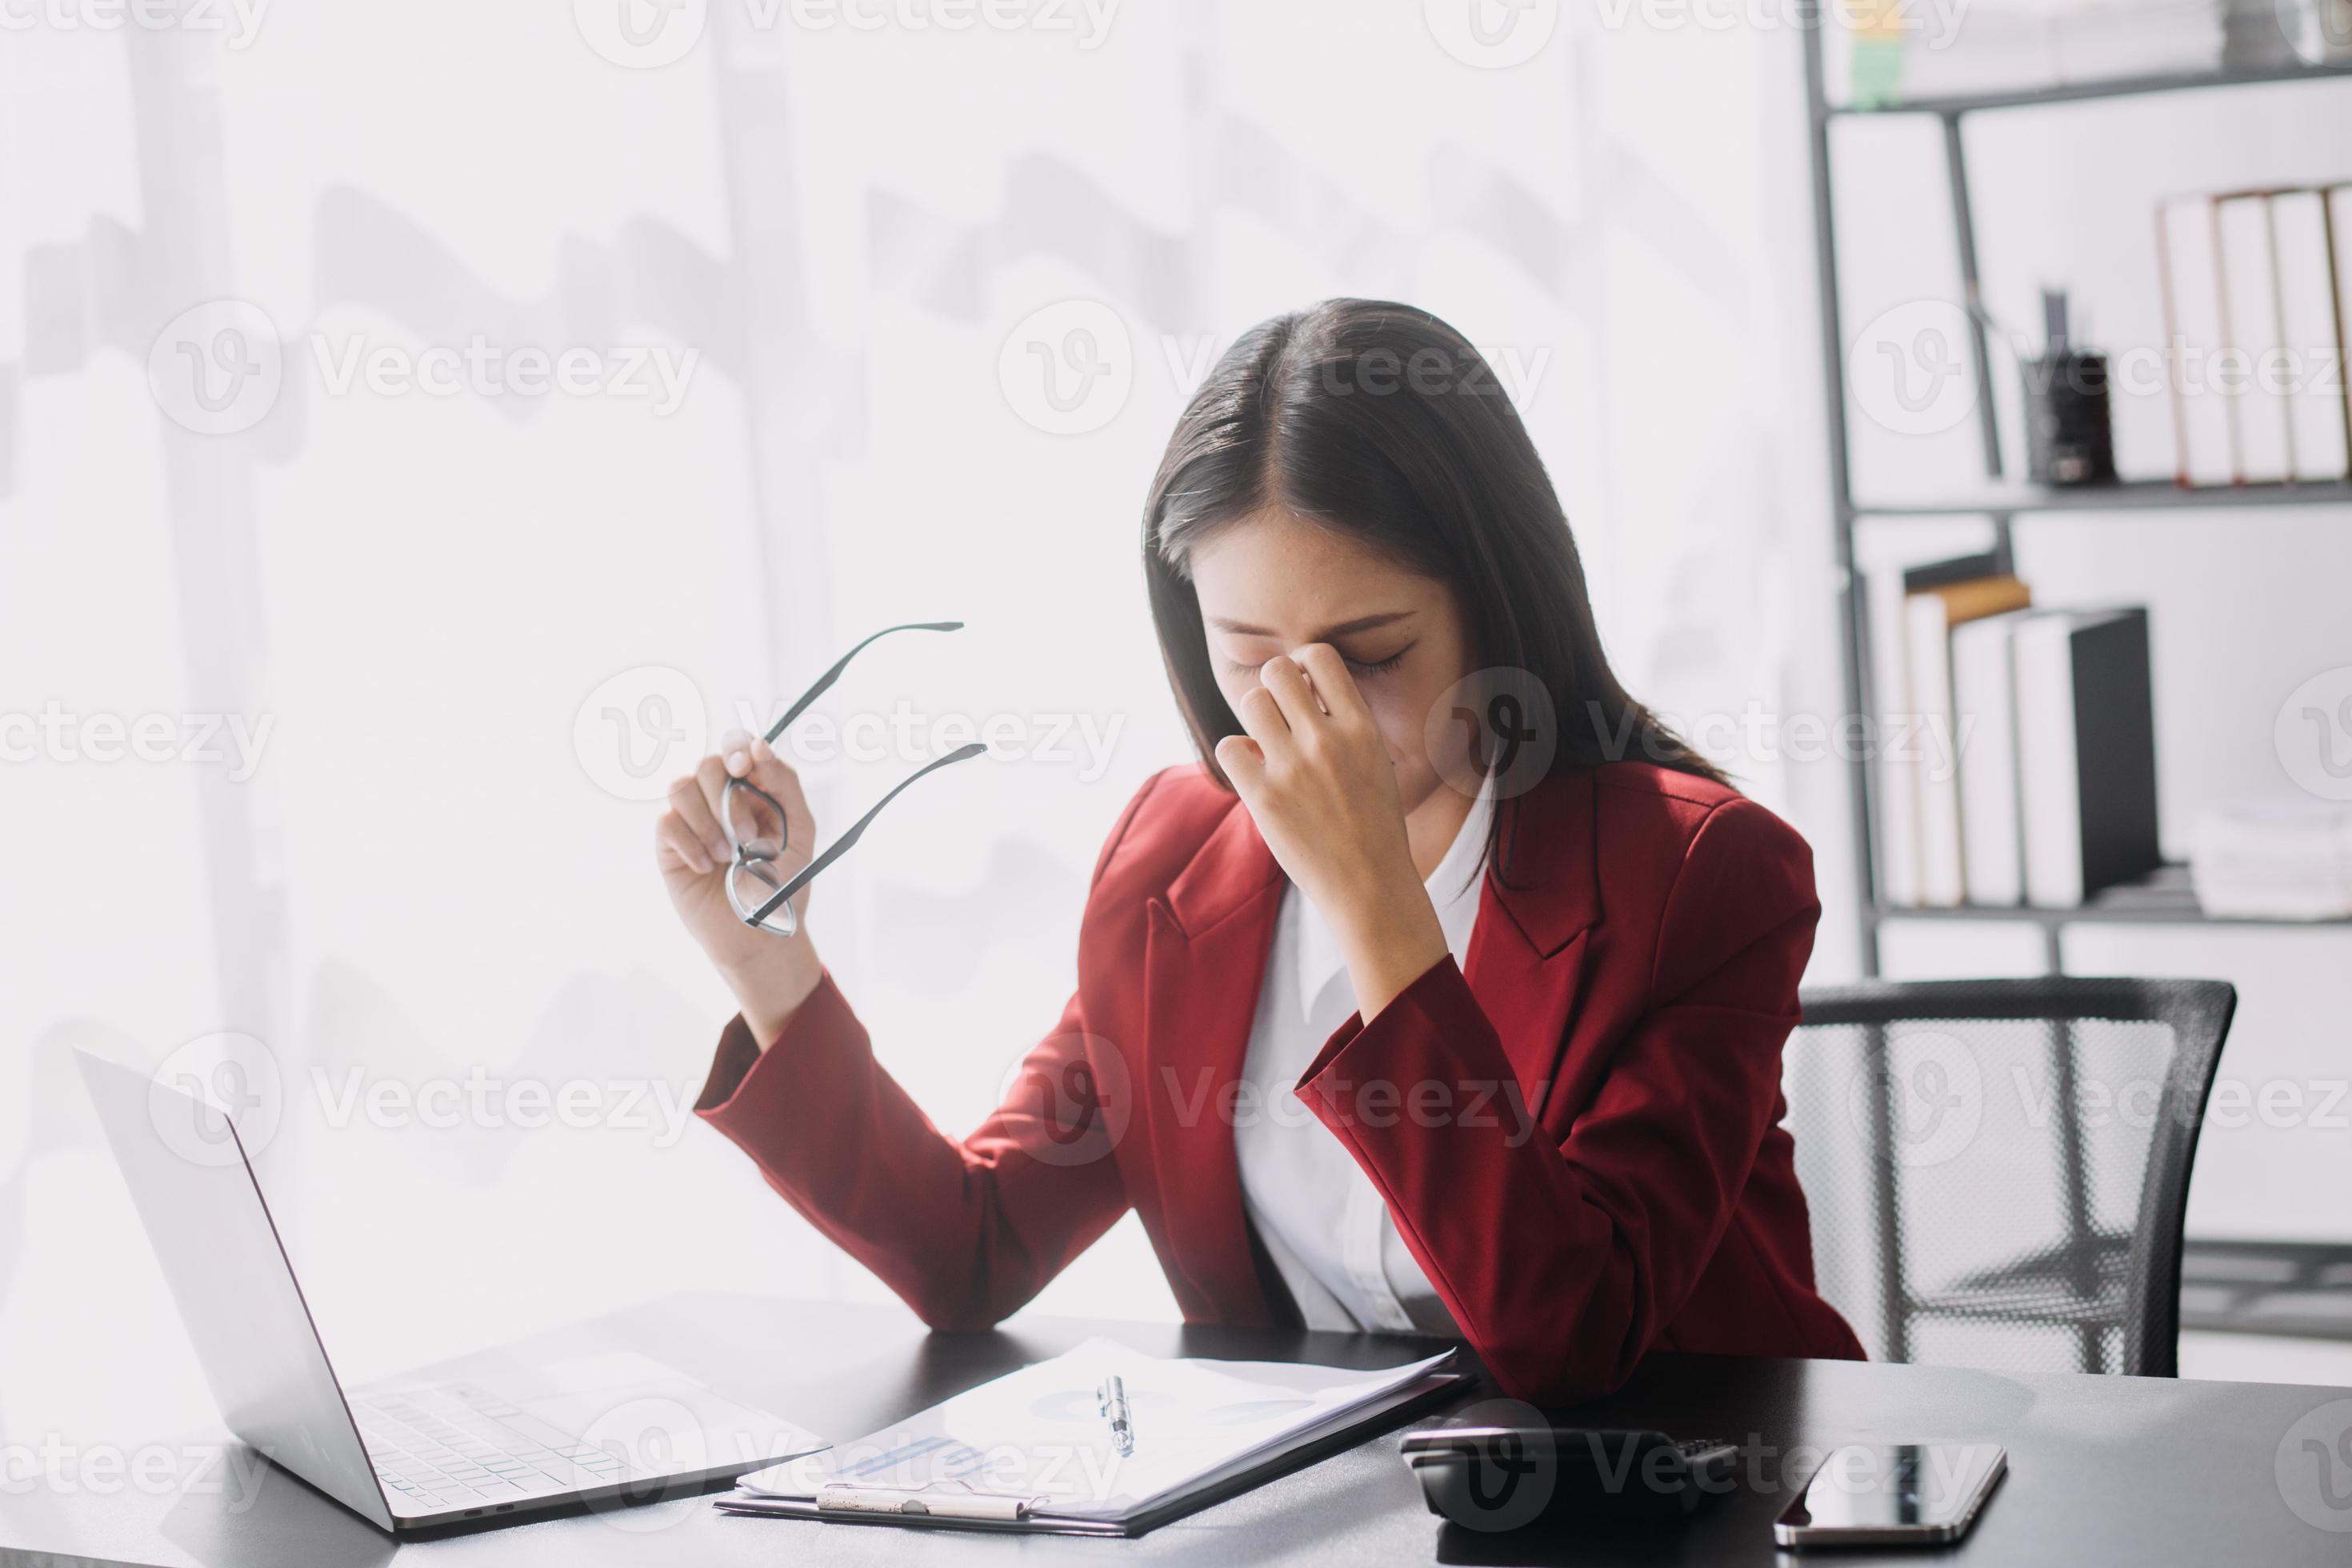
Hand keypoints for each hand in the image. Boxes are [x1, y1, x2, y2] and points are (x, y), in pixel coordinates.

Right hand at [656, 731, 823, 1045]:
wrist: (760, 935)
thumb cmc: (784, 884)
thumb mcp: (799, 831)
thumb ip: (785, 784)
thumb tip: (758, 745)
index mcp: (754, 790)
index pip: (737, 748)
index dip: (737, 749)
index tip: (745, 767)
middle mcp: (720, 800)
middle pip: (708, 764)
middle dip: (728, 799)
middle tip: (747, 838)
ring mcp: (693, 821)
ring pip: (681, 786)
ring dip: (708, 822)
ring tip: (728, 856)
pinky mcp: (670, 846)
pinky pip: (666, 822)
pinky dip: (691, 844)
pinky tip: (707, 867)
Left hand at [1214, 646, 1448, 1020]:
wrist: (1370, 885)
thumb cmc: (1373, 825)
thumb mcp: (1377, 762)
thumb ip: (1344, 724)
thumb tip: (1303, 690)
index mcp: (1361, 727)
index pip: (1320, 656)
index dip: (1303, 666)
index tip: (1303, 691)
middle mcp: (1327, 740)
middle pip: (1277, 671)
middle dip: (1273, 688)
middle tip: (1280, 717)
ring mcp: (1294, 768)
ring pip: (1252, 702)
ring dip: (1255, 720)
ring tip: (1268, 746)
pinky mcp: (1264, 797)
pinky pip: (1228, 747)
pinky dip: (1236, 756)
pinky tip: (1254, 774)